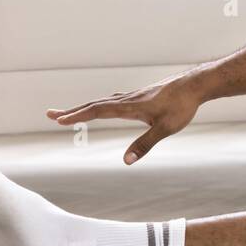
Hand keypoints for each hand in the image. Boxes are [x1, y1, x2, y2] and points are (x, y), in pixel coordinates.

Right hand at [45, 73, 204, 164]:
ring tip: (71, 113)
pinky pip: (114, 101)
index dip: (77, 116)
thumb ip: (145, 144)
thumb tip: (126, 161)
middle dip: (72, 111)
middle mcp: (128, 99)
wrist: (196, 85)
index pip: (97, 112)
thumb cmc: (182, 106)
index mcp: (129, 107)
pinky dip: (101, 105)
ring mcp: (134, 96)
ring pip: (104, 102)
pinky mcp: (142, 96)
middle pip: (94, 105)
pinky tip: (105, 107)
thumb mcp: (165, 129)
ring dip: (85, 108)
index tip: (58, 119)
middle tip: (50, 114)